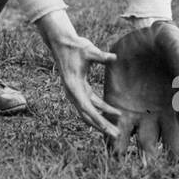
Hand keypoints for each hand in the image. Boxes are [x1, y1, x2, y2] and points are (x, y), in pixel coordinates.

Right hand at [34, 10, 119, 137]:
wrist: (62, 42)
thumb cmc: (76, 46)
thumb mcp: (89, 50)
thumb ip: (102, 56)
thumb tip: (114, 57)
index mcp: (74, 86)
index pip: (87, 108)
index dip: (98, 119)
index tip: (108, 129)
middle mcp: (73, 93)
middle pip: (88, 115)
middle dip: (102, 126)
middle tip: (116, 135)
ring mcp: (76, 92)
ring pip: (89, 111)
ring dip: (102, 120)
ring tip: (116, 129)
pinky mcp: (80, 89)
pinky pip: (91, 103)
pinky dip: (102, 109)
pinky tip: (114, 113)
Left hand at [103, 21, 178, 160]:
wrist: (145, 32)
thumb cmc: (172, 46)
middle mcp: (161, 117)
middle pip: (163, 147)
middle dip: (159, 160)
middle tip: (154, 168)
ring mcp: (138, 112)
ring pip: (137, 143)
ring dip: (133, 156)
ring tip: (128, 164)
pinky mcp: (116, 104)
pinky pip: (113, 126)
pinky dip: (111, 139)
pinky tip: (110, 149)